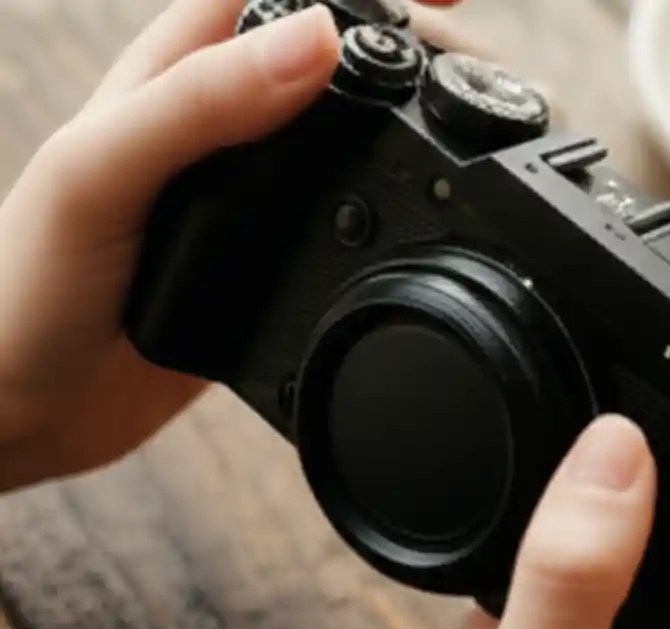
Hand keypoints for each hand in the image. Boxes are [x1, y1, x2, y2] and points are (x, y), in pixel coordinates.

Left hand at [0, 0, 455, 490]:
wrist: (26, 406)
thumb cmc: (28, 285)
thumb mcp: (103, 173)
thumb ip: (202, 104)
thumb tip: (324, 44)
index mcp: (183, 66)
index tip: (455, 0)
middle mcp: (227, 115)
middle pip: (341, 51)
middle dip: (421, 50)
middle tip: (482, 84)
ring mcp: (259, 186)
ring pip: (359, 130)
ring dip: (422, 120)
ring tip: (482, 133)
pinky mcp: (281, 252)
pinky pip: (358, 210)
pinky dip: (407, 202)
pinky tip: (437, 215)